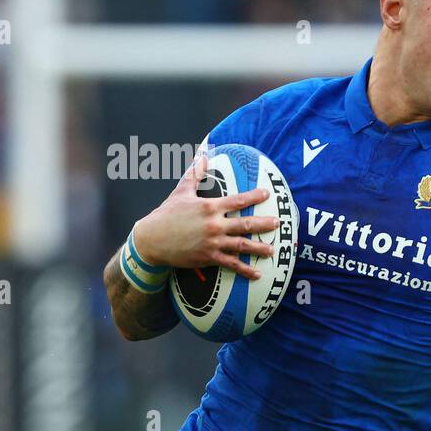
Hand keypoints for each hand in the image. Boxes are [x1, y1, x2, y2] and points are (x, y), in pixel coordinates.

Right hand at [132, 154, 279, 279]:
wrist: (151, 240)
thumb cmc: (166, 215)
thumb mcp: (181, 192)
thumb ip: (195, 175)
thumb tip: (203, 155)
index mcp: (209, 207)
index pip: (237, 200)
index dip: (254, 197)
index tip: (267, 194)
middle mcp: (213, 225)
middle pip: (245, 224)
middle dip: (264, 224)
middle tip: (278, 223)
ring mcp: (212, 242)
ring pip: (241, 245)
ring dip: (259, 248)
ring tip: (273, 250)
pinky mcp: (208, 257)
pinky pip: (231, 264)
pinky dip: (245, 270)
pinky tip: (257, 274)